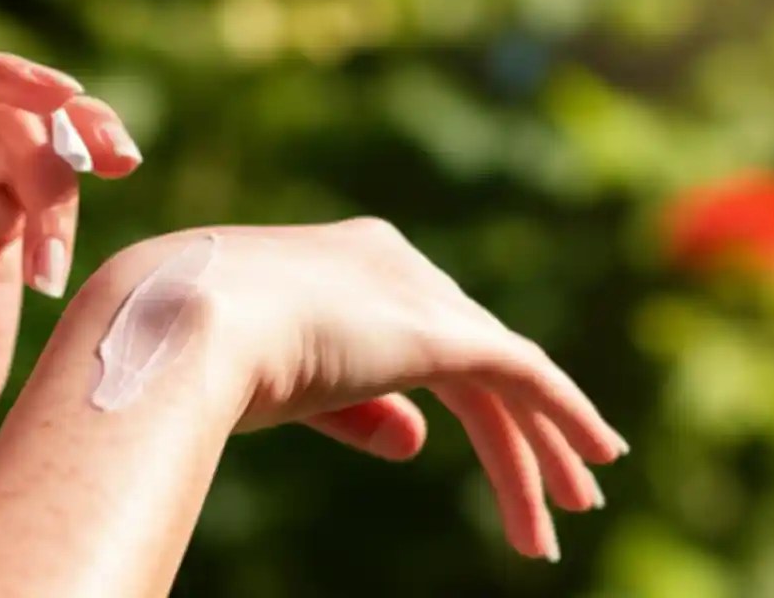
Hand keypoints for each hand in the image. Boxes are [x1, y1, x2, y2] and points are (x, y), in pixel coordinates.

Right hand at [79, 219, 627, 560]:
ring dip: (539, 446)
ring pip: (503, 375)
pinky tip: (594, 458)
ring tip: (571, 509)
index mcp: (345, 264)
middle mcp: (392, 264)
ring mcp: (417, 292)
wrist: (179, 321)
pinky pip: (524, 374)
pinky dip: (565, 415)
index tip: (484, 446)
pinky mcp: (438, 329)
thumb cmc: (200, 352)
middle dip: (515, 428)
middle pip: (471, 359)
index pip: (421, 334)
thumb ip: (355, 406)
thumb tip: (416, 442)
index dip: (460, 394)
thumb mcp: (282, 382)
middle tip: (554, 492)